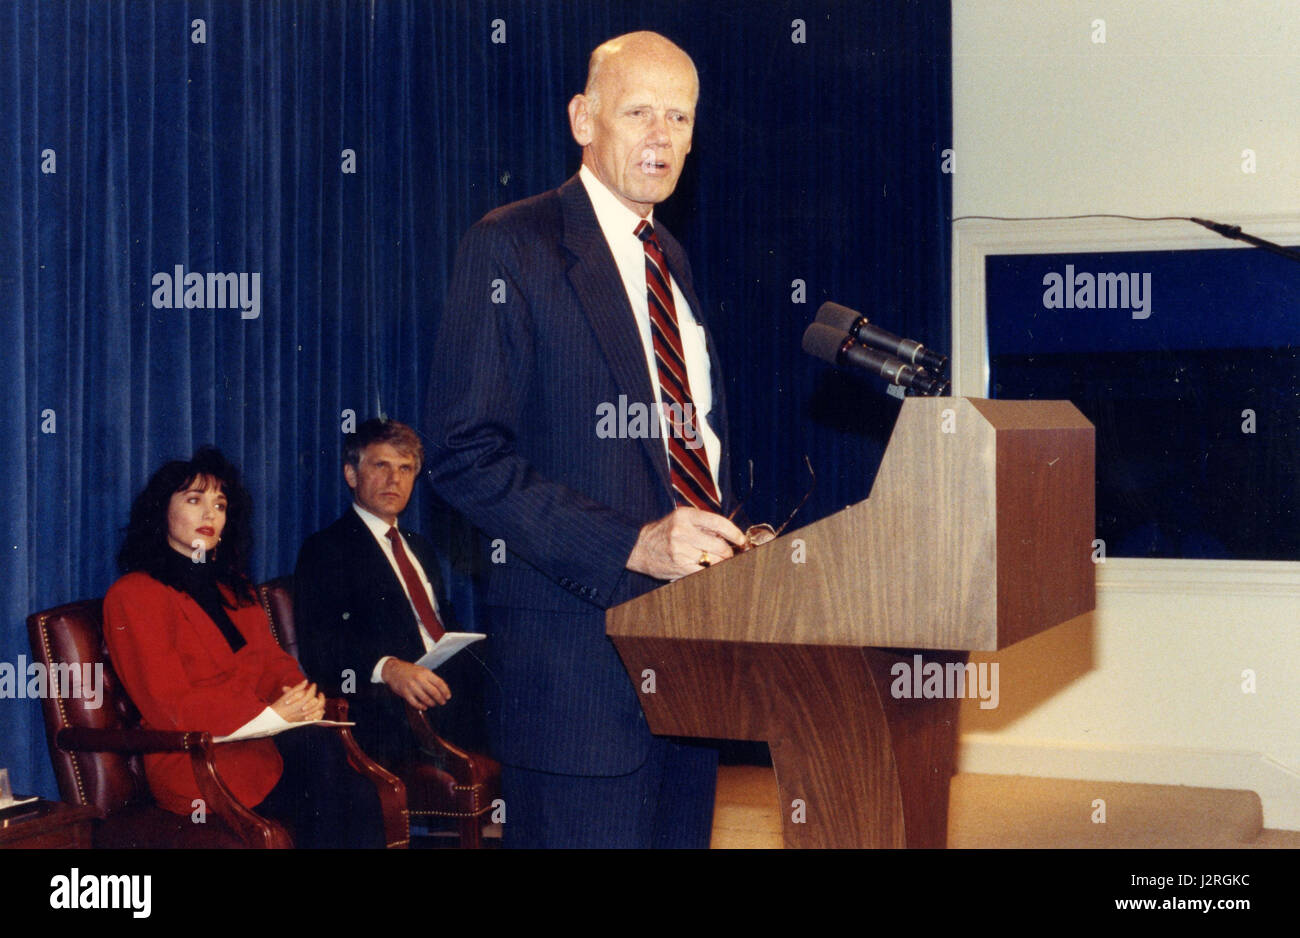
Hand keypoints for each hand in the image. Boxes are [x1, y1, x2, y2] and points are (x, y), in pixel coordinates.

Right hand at [271, 680, 325, 722]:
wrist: (273, 719)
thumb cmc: (279, 706)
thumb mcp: (286, 695)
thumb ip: (297, 688)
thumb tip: (306, 681)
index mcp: (298, 703)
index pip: (310, 694)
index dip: (313, 688)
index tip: (313, 684)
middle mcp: (303, 711)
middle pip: (317, 703)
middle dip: (320, 696)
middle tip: (319, 693)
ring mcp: (304, 717)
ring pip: (318, 711)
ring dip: (321, 704)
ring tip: (320, 700)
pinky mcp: (304, 722)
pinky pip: (316, 719)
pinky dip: (320, 714)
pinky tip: (320, 709)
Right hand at [381, 659, 450, 710]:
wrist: (393, 670)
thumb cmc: (410, 671)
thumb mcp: (422, 670)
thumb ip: (431, 678)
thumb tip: (442, 689)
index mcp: (425, 672)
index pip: (439, 683)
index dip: (445, 691)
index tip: (448, 696)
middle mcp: (419, 679)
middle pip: (434, 692)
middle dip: (440, 699)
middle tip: (443, 702)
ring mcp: (411, 686)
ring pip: (425, 698)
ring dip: (432, 703)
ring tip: (434, 704)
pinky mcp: (405, 693)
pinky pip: (415, 703)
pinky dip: (421, 706)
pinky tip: (425, 707)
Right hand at [626, 506, 747, 581]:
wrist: (639, 548)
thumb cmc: (666, 532)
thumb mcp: (682, 519)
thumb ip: (705, 524)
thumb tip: (732, 536)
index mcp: (686, 516)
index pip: (719, 523)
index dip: (735, 533)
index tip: (742, 540)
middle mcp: (683, 532)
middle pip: (719, 546)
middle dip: (728, 553)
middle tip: (729, 554)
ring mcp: (680, 551)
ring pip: (713, 561)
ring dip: (720, 563)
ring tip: (717, 561)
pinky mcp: (679, 566)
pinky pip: (704, 572)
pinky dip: (710, 571)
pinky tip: (708, 569)